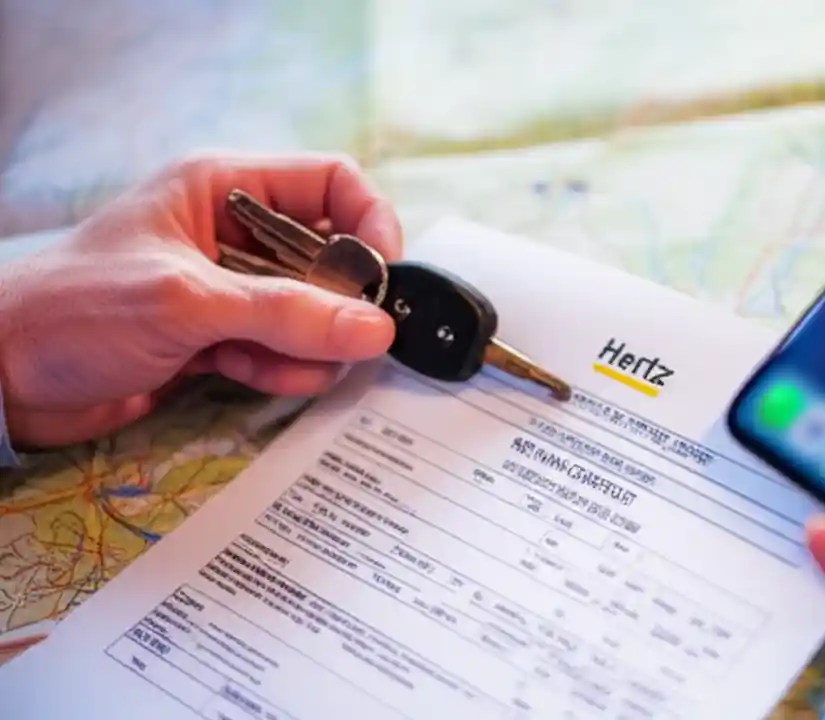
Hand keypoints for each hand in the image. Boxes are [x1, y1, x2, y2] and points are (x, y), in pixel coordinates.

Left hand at [0, 154, 403, 447]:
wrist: (1, 379)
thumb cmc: (77, 312)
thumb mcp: (189, 303)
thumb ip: (287, 315)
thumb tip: (376, 328)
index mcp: (224, 188)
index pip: (331, 184)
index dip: (369, 223)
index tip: (383, 278)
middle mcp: (236, 233)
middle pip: (331, 258)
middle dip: (341, 304)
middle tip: (345, 341)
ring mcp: (231, 290)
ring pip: (315, 314)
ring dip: (310, 348)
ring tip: (275, 366)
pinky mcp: (222, 339)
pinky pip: (284, 351)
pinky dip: (281, 371)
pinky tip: (246, 378)